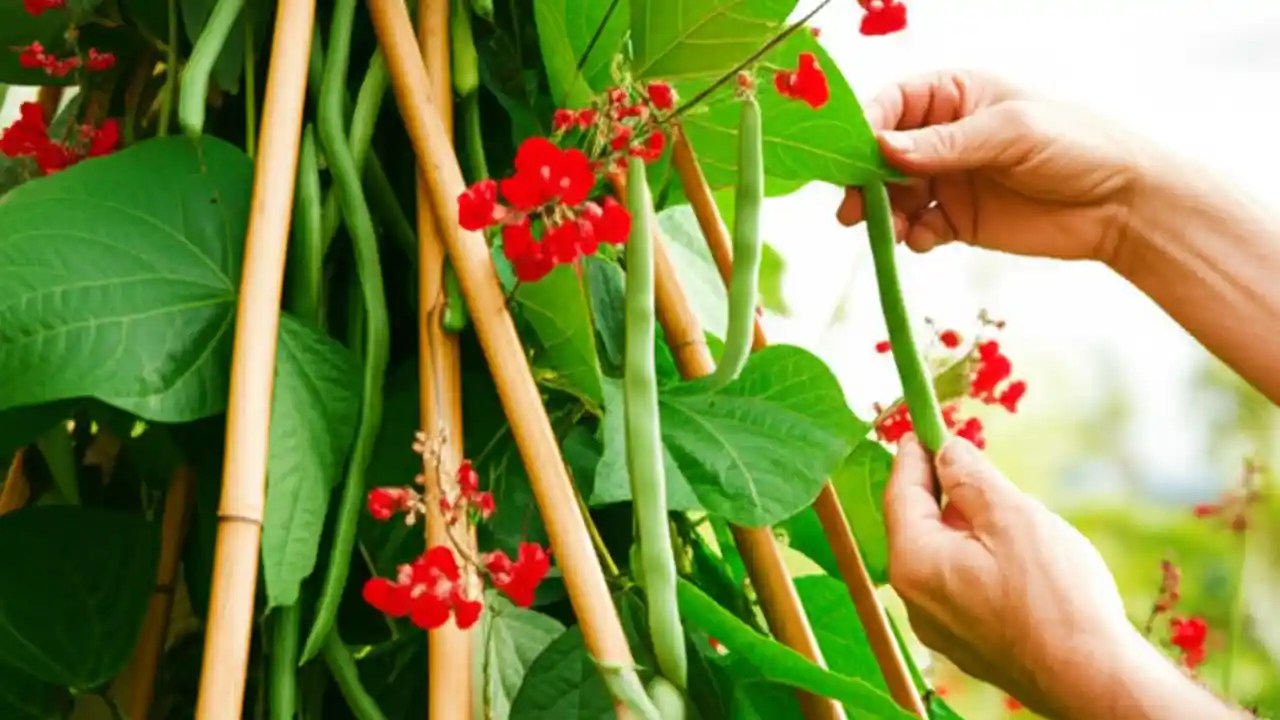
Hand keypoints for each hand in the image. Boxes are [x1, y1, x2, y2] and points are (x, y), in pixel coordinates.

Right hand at [836, 70, 1152, 263]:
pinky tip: (922, 240)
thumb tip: (884, 149)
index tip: (851, 154)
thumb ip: (946, 143)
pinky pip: (916, 228)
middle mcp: (943, 136)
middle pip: (882, 154)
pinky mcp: (956, 220)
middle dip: (862, 179)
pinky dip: (910, 237)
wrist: (1120, 205)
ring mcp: (947, 179)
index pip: (893, 104)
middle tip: (849, 206)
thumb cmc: (1076, 146)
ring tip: (885, 230)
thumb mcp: (1010, 132)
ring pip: (892, 195)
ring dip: (881, 213)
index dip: (866, 126)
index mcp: (954, 96)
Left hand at [885, 435, 1239, 718]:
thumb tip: (946, 451)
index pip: (901, 492)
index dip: (914, 454)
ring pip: (942, 556)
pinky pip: (961, 586)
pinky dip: (977, 559)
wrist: (1092, 680)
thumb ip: (971, 478)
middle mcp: (915, 598)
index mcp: (914, 561)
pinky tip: (1015, 556)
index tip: (925, 426)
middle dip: (942, 489)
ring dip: (964, 526)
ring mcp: (940, 627)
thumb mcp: (1012, 517)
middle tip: (968, 457)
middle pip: (918, 524)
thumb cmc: (1055, 596)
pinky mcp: (968, 644)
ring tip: (1003, 507)